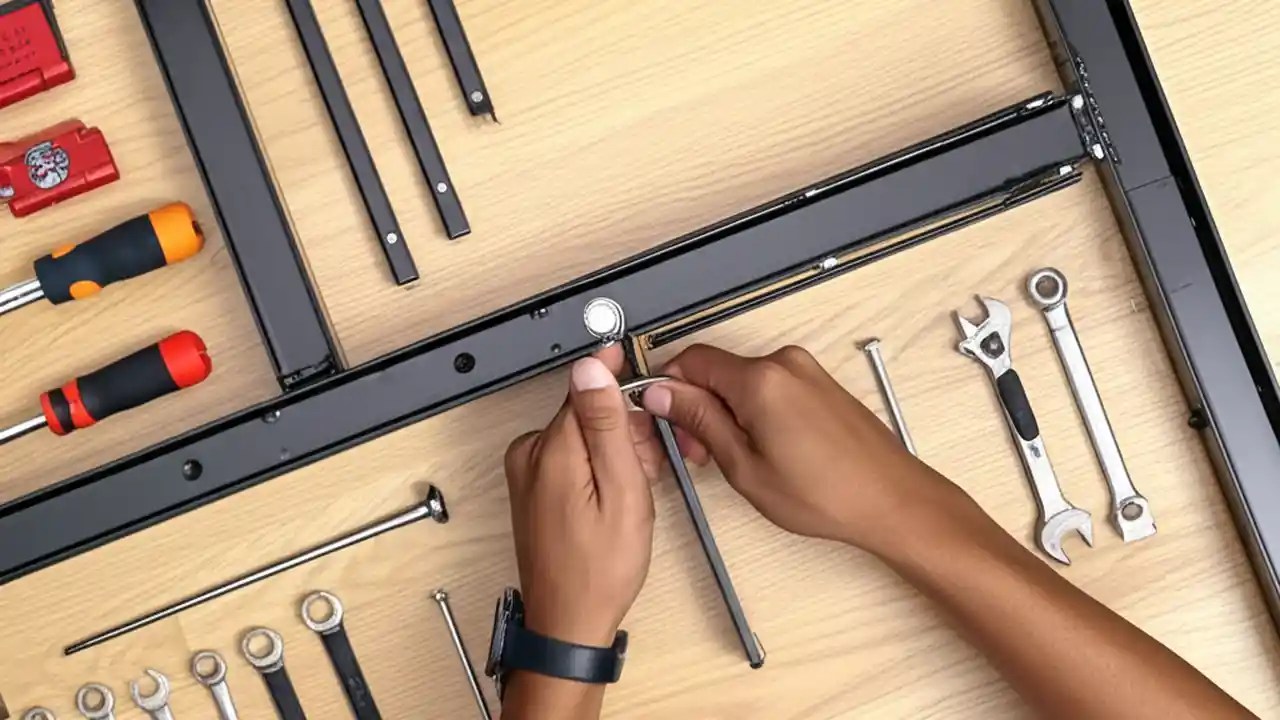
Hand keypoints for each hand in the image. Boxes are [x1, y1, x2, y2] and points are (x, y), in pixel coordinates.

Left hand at [504, 347, 657, 646]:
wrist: (568, 621)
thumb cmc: (599, 569)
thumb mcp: (622, 492)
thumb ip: (607, 425)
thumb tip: (592, 368)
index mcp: (551, 450)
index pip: (587, 387)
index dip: (622, 390)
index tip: (645, 386)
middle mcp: (529, 454)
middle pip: (586, 413)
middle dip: (622, 430)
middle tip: (647, 468)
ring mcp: (525, 471)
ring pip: (580, 435)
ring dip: (611, 451)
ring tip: (631, 490)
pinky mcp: (530, 487)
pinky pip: (569, 457)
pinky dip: (595, 468)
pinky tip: (611, 498)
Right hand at [641, 344, 962, 555]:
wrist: (891, 500)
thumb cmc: (827, 494)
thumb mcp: (744, 467)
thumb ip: (700, 421)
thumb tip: (663, 393)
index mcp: (761, 379)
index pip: (692, 361)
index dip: (667, 387)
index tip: (660, 415)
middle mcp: (784, 364)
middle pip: (717, 371)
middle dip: (698, 406)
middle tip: (698, 451)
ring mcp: (806, 371)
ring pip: (743, 381)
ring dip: (726, 412)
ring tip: (734, 458)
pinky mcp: (819, 384)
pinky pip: (770, 387)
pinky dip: (754, 411)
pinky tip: (761, 449)